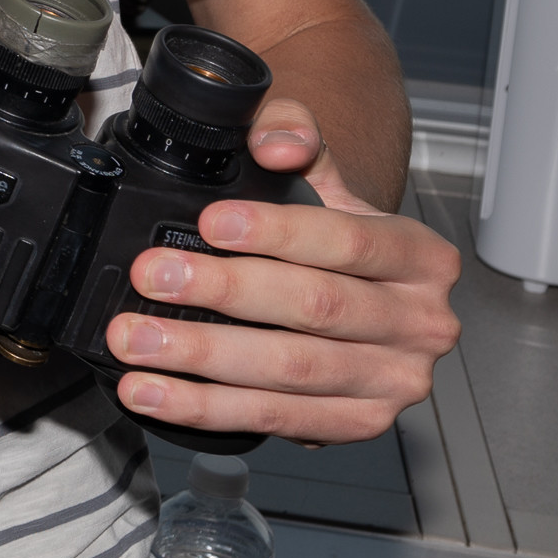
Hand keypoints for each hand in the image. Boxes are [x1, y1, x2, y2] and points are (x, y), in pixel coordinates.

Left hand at [107, 96, 461, 444]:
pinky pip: (275, 419)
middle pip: (316, 309)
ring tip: (136, 341)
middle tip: (155, 278)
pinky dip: (206, 408)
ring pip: (291, 373)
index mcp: (422, 256)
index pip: (348, 241)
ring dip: (202, 358)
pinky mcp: (357, 424)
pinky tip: (153, 392)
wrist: (351, 282)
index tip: (209, 224)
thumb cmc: (330, 225)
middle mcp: (421, 324)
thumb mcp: (321, 170)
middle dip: (224, 294)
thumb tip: (276, 142)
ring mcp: (393, 382)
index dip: (276, 232)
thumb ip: (294, 132)